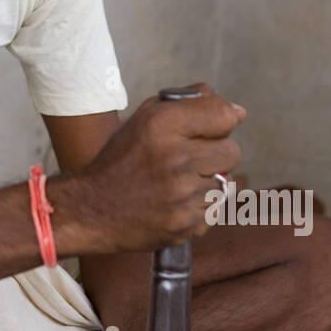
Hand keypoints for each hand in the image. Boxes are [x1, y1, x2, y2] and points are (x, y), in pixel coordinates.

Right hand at [70, 83, 244, 254]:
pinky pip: (215, 210)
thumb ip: (191, 105)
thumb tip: (237, 111)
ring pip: (226, 183)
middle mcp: (174, 159)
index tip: (213, 127)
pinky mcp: (185, 225)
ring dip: (208, 181)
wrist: (92, 208)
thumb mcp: (145, 117)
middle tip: (191, 158)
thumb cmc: (122, 159)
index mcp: (162, 125)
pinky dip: (200, 207)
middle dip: (216, 153)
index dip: (223, 120)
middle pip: (232, 151)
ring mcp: (182, 195)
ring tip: (178, 182)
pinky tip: (175, 202)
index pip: (225, 116)